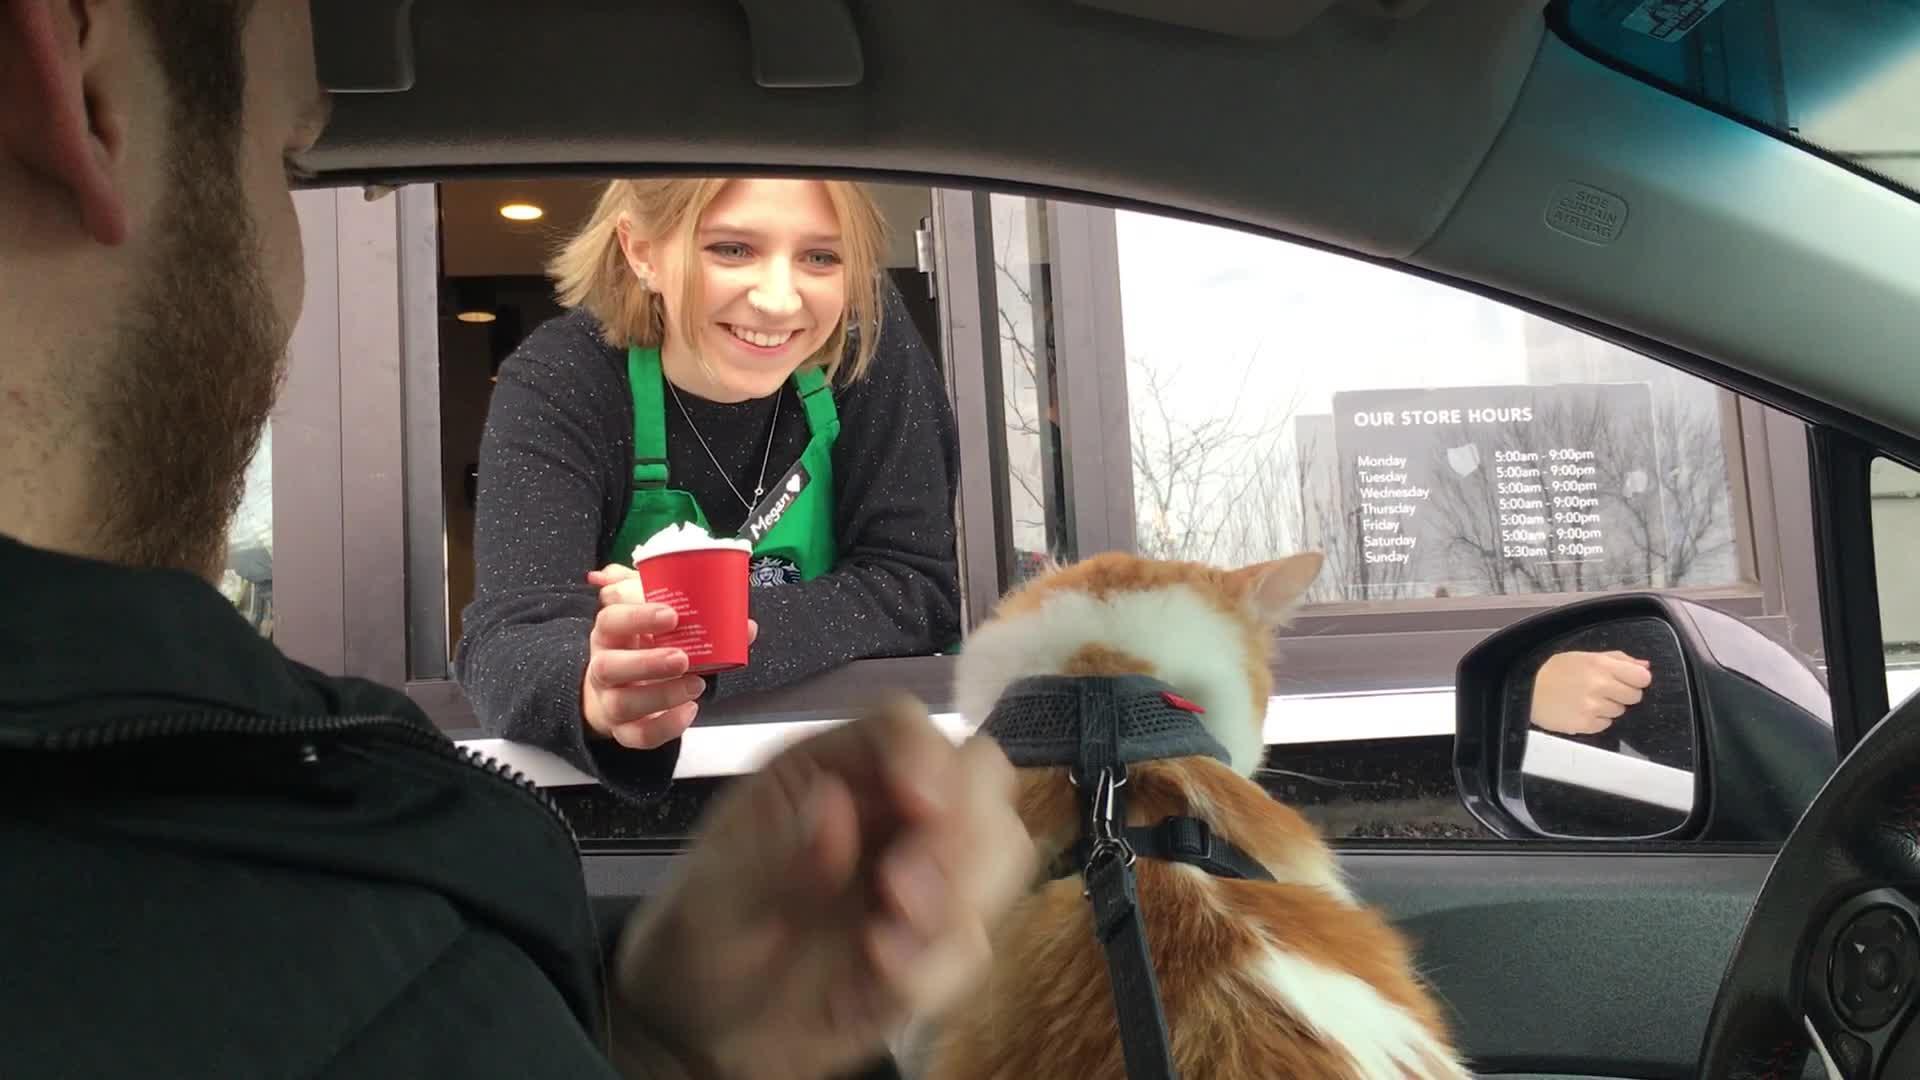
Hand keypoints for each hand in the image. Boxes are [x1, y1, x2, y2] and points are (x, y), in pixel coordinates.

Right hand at [581, 563, 757, 749]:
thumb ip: (698, 617)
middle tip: (682, 658)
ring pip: (622, 704)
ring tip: (696, 685)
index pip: (610, 620)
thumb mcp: (660, 623)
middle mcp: (603, 667)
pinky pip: (639, 735)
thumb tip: (744, 626)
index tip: (671, 615)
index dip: (637, 617)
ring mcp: (610, 701)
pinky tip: (689, 711)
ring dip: (661, 696)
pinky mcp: (624, 730)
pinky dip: (667, 727)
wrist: (621, 686)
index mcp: (611, 634)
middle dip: (647, 663)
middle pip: (606, 667)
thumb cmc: (646, 647)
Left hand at [608, 694, 1035, 1079]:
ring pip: (1002, 849)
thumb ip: (773, 853)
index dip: (926, 755)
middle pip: (979, 776)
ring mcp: (922, 876)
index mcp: (829, 772)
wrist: (703, 1035)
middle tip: (902, 890)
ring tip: (888, 943)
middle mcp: (888, 812)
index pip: (904, 727)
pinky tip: (883, 981)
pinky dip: (942, 965)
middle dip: (963, 831)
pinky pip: (976, 942)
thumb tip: (835, 804)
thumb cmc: (697, 943)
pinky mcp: (936, 945)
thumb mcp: (712, 898)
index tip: (922, 807)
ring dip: (964, 895)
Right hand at [1530, 649, 1652, 734]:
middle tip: (1604, 690)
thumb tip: (1645, 666)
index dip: (1637, 680)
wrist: (1526, 690)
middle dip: (1623, 694)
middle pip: (1634, 696)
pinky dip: (1596, 719)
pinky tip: (1581, 710)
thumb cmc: (1555, 671)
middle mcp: (1600, 685)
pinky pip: (1605, 724)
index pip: (1642, 678)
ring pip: (1619, 712)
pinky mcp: (1585, 724)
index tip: (1627, 680)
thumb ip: (1618, 659)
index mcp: (1601, 665)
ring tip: (1587, 699)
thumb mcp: (1585, 657)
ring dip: (1608, 707)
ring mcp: (1593, 707)